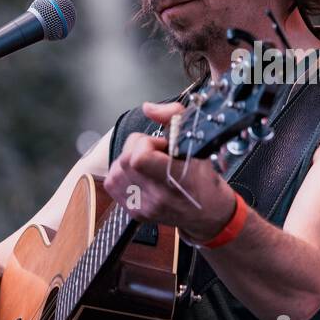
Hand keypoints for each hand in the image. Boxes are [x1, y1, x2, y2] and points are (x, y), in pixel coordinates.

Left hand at [103, 100, 237, 243]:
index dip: (146, 143)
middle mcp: (159, 197)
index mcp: (178, 179)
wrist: (206, 211)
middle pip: (125, 160)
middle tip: (155, 152)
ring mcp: (145, 206)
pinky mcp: (135, 212)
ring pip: (116, 170)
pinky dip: (122, 173)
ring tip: (147, 164)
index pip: (139, 158)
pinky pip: (113, 184)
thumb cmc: (202, 178)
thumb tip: (148, 108)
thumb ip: (173, 117)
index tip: (160, 145)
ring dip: (128, 161)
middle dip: (137, 147)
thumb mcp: (197, 142)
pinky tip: (138, 174)